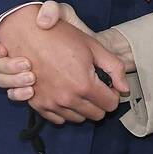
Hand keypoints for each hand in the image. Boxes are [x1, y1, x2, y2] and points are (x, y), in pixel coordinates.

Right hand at [0, 2, 128, 125]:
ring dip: (82, 107)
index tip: (108, 84)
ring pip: (77, 119)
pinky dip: (64, 111)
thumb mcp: (94, 46)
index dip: (113, 94)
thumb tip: (124, 88)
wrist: (28, 33)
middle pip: (95, 115)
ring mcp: (51, 103)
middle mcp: (67, 99)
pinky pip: (57, 119)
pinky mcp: (37, 105)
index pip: (110, 105)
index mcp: (84, 85)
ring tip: (79, 87)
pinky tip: (65, 94)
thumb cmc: (62, 36)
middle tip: (95, 85)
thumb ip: (114, 68)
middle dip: (99, 101)